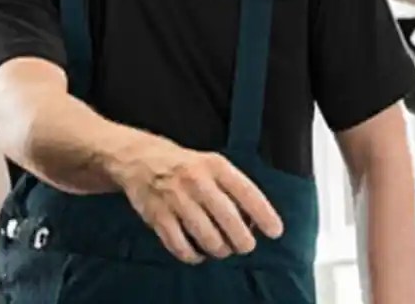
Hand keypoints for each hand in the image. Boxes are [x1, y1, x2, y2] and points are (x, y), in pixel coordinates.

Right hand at [112, 139, 283, 263]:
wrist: (140, 158)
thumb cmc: (185, 165)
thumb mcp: (212, 164)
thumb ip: (232, 188)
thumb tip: (256, 221)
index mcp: (214, 166)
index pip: (246, 192)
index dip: (264, 214)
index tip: (275, 231)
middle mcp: (196, 181)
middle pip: (228, 219)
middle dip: (242, 240)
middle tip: (245, 246)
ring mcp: (175, 199)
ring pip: (207, 236)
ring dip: (219, 249)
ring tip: (221, 249)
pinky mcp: (157, 216)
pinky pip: (180, 245)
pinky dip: (192, 256)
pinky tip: (197, 254)